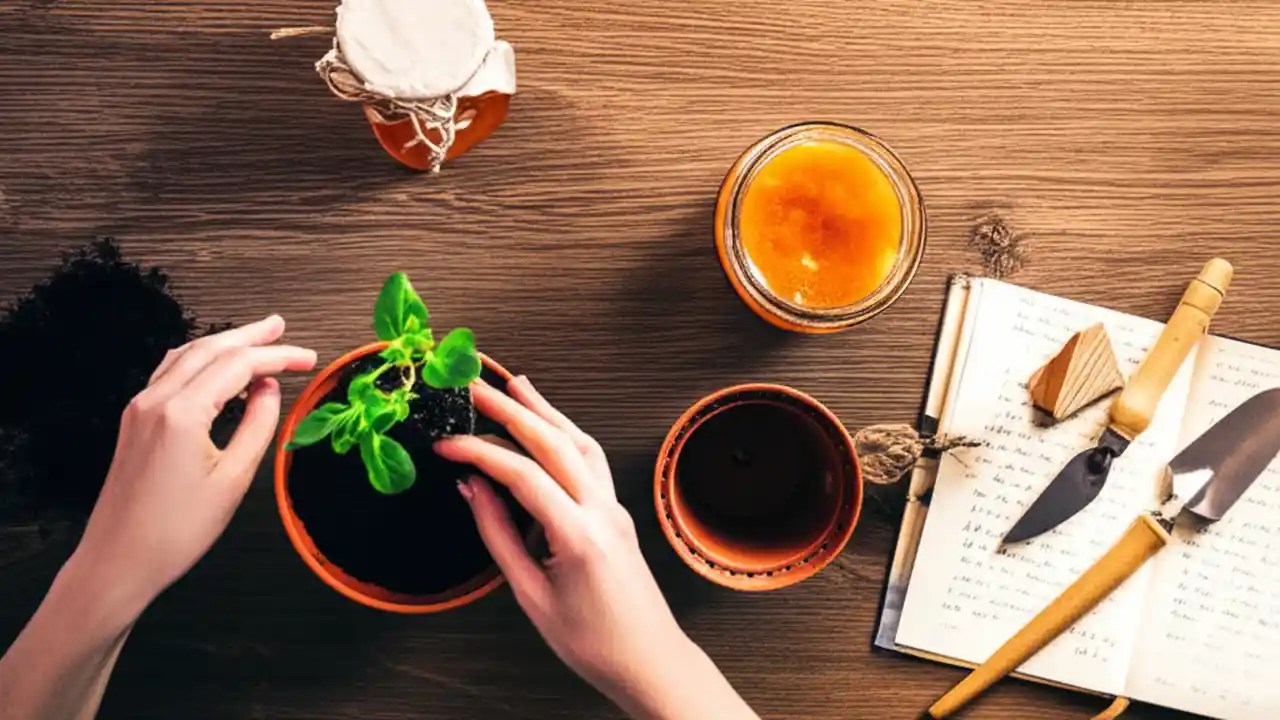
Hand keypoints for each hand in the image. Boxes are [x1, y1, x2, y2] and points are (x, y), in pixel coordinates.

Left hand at [68, 315, 315, 619]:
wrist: (118, 561)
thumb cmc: (174, 531)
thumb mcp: (233, 480)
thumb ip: (257, 427)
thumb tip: (270, 392)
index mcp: (181, 414)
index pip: (238, 365)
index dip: (278, 357)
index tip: (308, 359)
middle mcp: (155, 402)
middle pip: (210, 348)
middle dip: (250, 335)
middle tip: (281, 326)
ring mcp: (140, 409)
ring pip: (186, 355)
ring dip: (224, 342)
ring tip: (255, 338)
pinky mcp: (135, 422)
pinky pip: (170, 373)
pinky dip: (200, 360)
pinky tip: (216, 367)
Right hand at [435, 377, 756, 719]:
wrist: (648, 660)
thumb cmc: (592, 641)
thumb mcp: (531, 594)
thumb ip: (500, 535)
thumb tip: (472, 489)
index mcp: (578, 535)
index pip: (522, 475)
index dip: (478, 453)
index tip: (445, 445)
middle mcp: (603, 511)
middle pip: (554, 443)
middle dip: (512, 410)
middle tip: (475, 387)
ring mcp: (615, 508)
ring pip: (579, 442)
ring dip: (546, 410)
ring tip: (516, 384)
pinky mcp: (616, 513)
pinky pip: (592, 460)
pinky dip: (567, 433)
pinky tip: (550, 424)